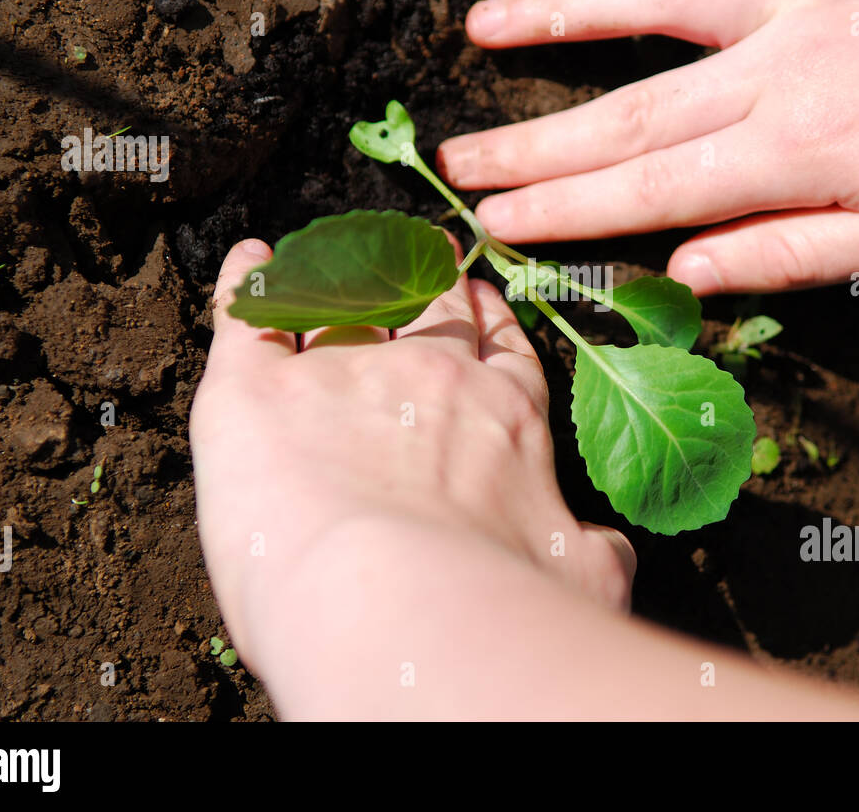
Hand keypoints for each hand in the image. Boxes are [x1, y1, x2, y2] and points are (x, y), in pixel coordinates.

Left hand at [190, 238, 634, 716]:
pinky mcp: (258, 394)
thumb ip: (591, 552)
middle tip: (429, 254)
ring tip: (348, 253)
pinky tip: (253, 259)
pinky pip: (251, 317)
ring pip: (345, 305)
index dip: (491, 325)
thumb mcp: (585, 577)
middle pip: (429, 315)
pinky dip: (251, 283)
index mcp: (502, 419)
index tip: (485, 303)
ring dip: (348, 274)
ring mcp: (344, 376)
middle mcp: (429, 380)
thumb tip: (607, 550)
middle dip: (431, 282)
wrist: (407, 606)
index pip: (500, 357)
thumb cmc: (506, 606)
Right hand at [437, 0, 858, 294]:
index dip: (561, 211)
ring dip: (565, 13)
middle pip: (629, 111)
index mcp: (796, 154)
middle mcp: (781, 70)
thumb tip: (684, 273)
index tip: (489, 223)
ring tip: (483, 23)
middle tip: (452, 160)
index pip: (649, 190)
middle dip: (532, 145)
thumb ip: (790, 255)